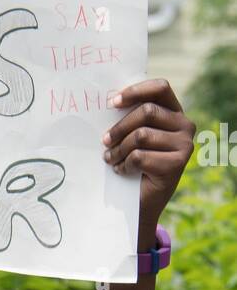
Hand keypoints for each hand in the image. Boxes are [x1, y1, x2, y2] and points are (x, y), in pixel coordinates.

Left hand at [102, 78, 194, 246]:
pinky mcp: (177, 164)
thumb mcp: (132, 135)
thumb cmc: (133, 162)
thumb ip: (130, 116)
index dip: (136, 91)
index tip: (112, 102)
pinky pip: (140, 156)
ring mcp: (185, 145)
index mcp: (174, 112)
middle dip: (119, 127)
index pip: (160, 88)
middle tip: (104, 141)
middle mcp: (185, 125)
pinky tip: (123, 170)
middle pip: (147, 112)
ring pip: (141, 135)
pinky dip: (125, 165)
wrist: (141, 201)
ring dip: (118, 149)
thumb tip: (109, 99)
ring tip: (111, 159)